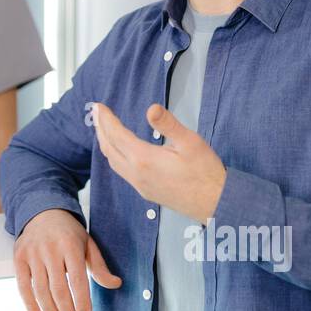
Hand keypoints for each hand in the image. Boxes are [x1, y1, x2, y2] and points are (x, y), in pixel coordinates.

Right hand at [14, 209, 121, 310]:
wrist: (42, 211)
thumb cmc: (68, 232)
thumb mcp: (87, 244)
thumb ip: (99, 266)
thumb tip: (116, 284)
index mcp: (70, 246)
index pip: (78, 280)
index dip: (82, 302)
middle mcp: (50, 249)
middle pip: (58, 289)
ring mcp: (32, 253)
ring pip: (41, 291)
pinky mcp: (19, 257)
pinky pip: (23, 286)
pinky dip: (30, 304)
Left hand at [92, 101, 226, 223]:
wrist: (215, 203)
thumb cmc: (206, 172)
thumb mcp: (190, 142)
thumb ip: (168, 124)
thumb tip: (151, 108)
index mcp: (144, 159)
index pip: (117, 135)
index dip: (106, 119)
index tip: (99, 106)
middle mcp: (137, 174)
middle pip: (109, 148)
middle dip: (101, 129)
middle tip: (96, 112)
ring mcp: (140, 185)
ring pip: (113, 162)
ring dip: (106, 143)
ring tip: (103, 128)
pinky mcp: (146, 192)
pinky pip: (122, 172)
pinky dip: (114, 156)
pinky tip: (119, 151)